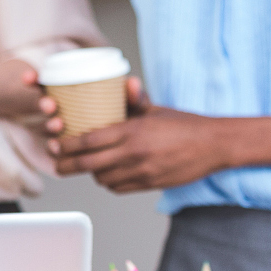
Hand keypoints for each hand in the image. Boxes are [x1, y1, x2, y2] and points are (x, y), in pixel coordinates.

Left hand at [49, 80, 230, 192]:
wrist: (214, 145)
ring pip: (101, 178)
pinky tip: (109, 173)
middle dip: (66, 165)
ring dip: (91, 173)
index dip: (66, 146)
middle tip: (57, 164)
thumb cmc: (186, 125)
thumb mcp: (156, 109)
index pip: (87, 141)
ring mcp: (141, 172)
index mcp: (132, 131)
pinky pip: (118, 188)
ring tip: (87, 164)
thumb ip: (134, 100)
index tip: (55, 145)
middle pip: (87, 164)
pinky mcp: (148, 184)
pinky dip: (109, 182)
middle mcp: (133, 154)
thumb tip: (123, 83)